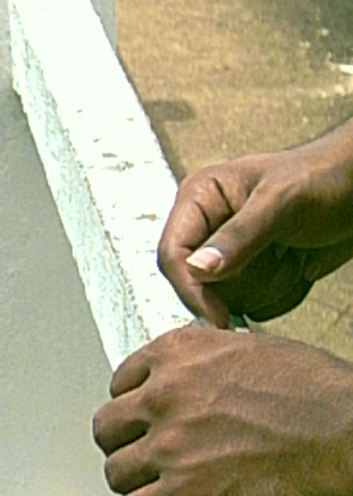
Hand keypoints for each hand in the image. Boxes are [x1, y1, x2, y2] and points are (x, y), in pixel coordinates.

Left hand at [93, 325, 352, 495]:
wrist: (349, 434)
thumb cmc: (318, 392)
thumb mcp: (249, 349)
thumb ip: (203, 361)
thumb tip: (186, 376)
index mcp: (176, 352)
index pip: (121, 384)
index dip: (137, 409)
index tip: (154, 424)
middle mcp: (162, 394)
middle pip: (108, 429)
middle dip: (128, 445)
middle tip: (154, 460)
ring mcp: (169, 445)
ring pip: (116, 473)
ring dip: (137, 484)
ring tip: (165, 490)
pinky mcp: (185, 495)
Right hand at [157, 121, 352, 327]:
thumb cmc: (322, 178)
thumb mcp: (280, 203)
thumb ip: (238, 236)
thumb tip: (196, 268)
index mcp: (199, 199)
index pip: (172, 256)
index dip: (192, 289)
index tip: (221, 317)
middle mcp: (207, 227)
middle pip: (200, 285)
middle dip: (247, 281)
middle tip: (283, 254)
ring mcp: (230, 253)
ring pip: (231, 299)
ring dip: (270, 286)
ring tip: (294, 253)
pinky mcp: (253, 272)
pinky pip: (257, 305)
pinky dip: (284, 293)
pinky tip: (299, 263)